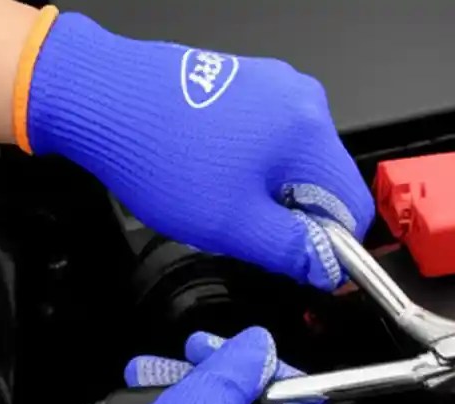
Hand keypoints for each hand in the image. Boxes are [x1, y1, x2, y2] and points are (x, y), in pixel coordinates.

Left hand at [20, 12, 372, 289]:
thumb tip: (326, 269)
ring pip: (297, 162)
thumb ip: (292, 252)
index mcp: (309, 132)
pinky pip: (272, 138)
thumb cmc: (156, 150)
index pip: (354, 206)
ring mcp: (274, 86)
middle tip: (247, 228)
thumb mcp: (233, 224)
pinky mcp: (249, 84)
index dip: (334, 246)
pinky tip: (213, 171)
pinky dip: (252, 165)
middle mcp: (300, 100)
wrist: (100, 97)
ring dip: (270, 190)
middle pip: (326, 182)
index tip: (306, 263)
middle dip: (295, 215)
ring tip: (221, 194)